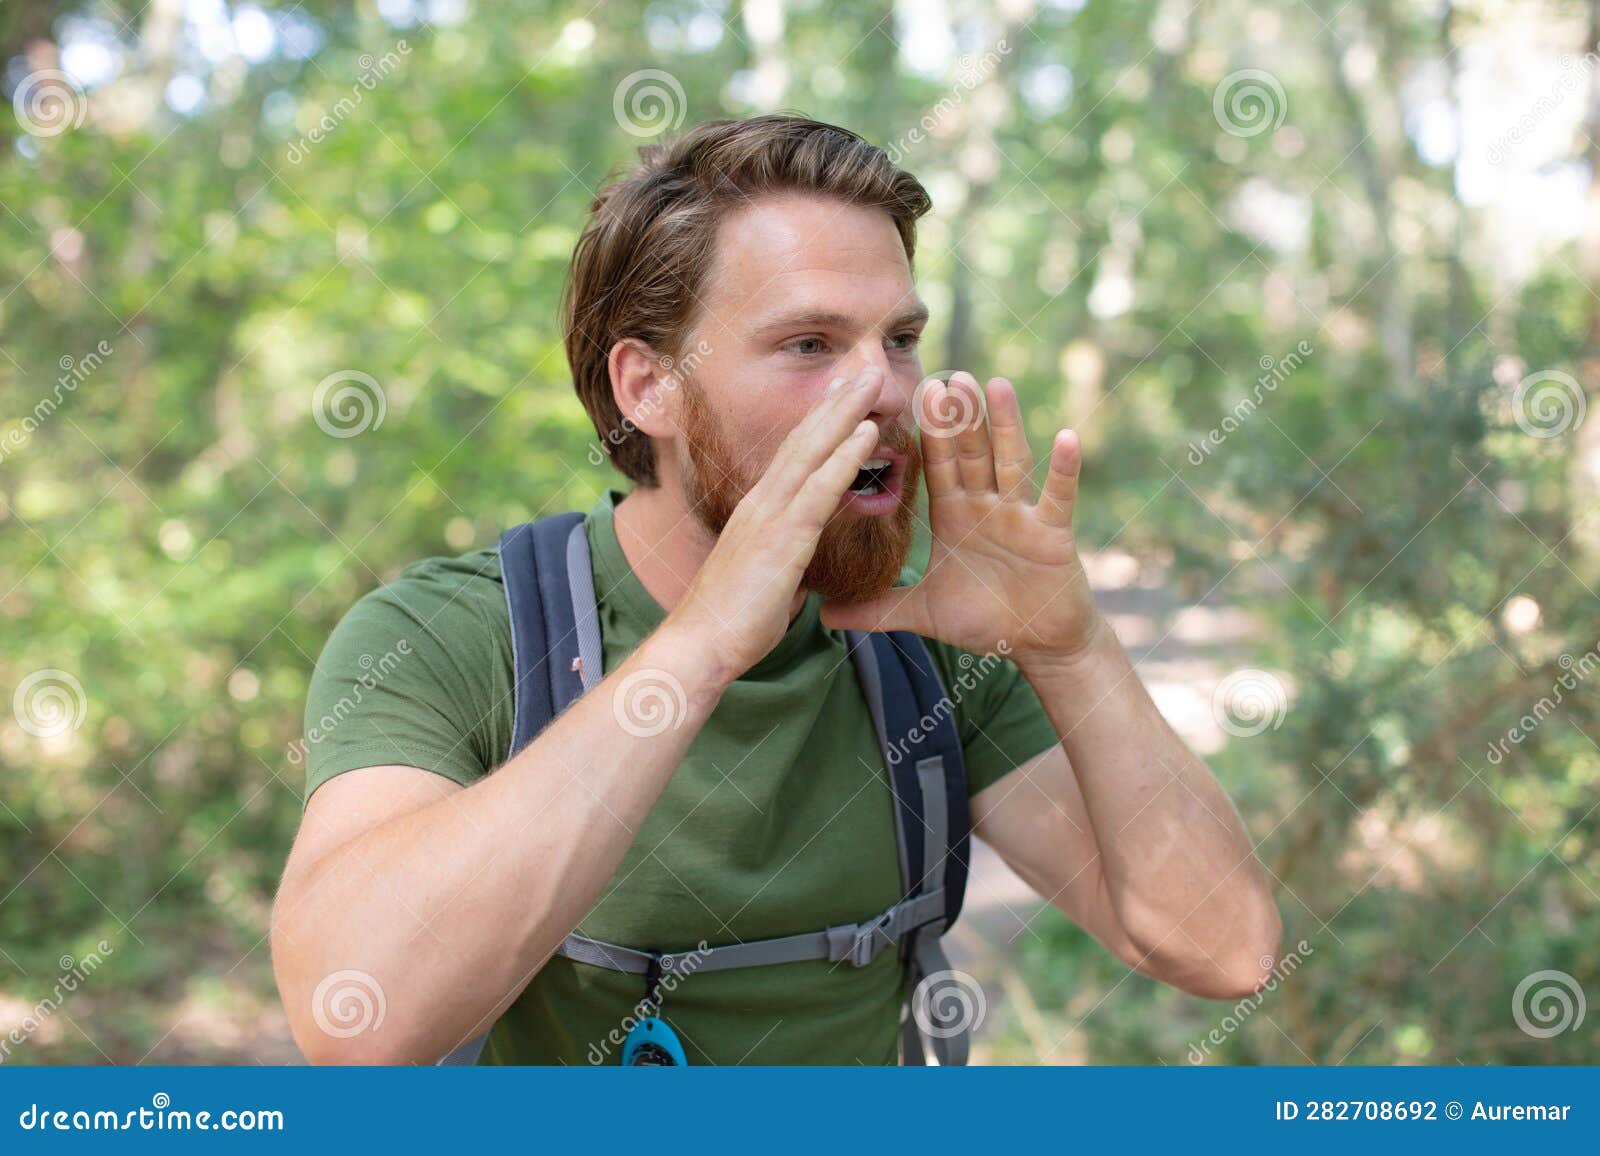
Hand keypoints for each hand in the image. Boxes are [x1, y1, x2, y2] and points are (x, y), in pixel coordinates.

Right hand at [662, 367, 884, 685]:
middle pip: (804, 438)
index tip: (845, 394)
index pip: (795, 456)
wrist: (698, 644)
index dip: (821, 422)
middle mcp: (762, 502)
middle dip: (836, 401)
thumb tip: (796, 566)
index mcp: (759, 511)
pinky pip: (819, 490)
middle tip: (864, 365)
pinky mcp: (782, 538)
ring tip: (872, 379)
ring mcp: (770, 516)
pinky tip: (866, 433)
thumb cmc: (731, 621)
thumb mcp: (766, 580)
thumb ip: (783, 562)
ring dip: (845, 412)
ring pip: (813, 451)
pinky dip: (844, 457)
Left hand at [819, 373, 1101, 665]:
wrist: (1036, 642)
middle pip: (971, 453)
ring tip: (995, 384)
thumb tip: (825, 615)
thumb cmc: (984, 620)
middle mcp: (986, 507)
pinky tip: (1067, 437)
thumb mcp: (923, 612)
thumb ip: (877, 608)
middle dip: (959, 417)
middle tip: (948, 375)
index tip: (917, 393)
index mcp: (955, 517)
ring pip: (1010, 462)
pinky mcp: (1053, 534)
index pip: (938, 466)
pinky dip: (1063, 470)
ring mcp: (1021, 516)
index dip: (928, 432)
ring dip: (1004, 425)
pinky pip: (1058, 497)